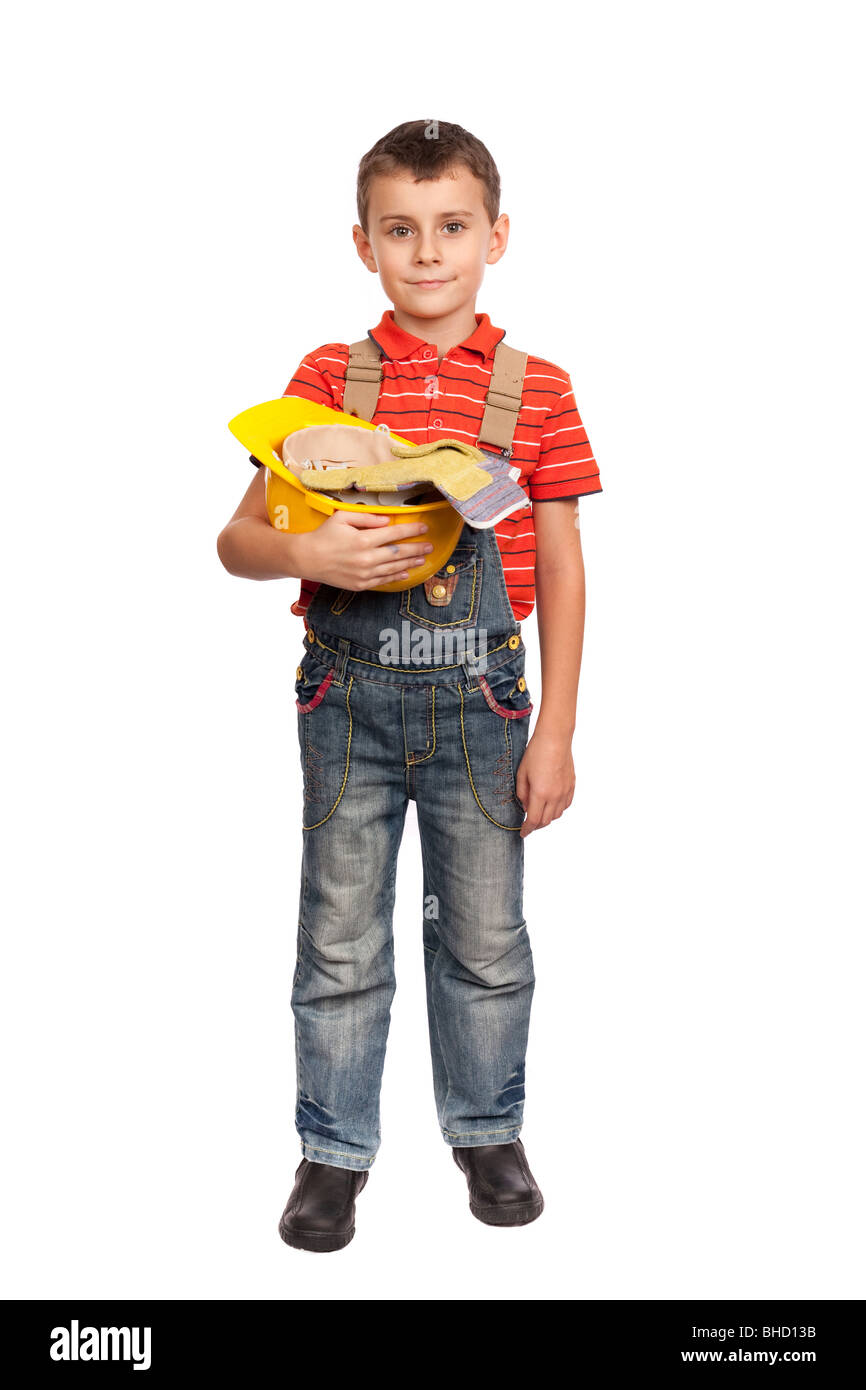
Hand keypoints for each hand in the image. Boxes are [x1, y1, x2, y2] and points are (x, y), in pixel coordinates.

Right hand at [305, 511, 433, 589]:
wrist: (307, 558)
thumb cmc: (324, 535)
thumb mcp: (342, 518)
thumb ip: (367, 518)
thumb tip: (387, 521)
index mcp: (363, 539)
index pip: (395, 533)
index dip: (412, 530)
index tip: (424, 527)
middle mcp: (366, 558)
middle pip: (399, 553)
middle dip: (417, 548)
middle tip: (430, 546)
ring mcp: (364, 574)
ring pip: (394, 568)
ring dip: (410, 563)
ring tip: (423, 559)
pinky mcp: (360, 584)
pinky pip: (383, 581)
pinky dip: (396, 577)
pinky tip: (406, 573)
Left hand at [515, 729, 575, 836]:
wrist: (555, 739)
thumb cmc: (535, 753)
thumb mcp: (521, 774)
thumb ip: (522, 794)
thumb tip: (525, 807)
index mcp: (540, 793)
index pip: (533, 820)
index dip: (527, 829)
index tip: (522, 833)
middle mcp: (555, 795)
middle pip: (546, 821)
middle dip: (536, 825)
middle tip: (528, 824)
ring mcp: (565, 791)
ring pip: (557, 815)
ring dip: (547, 818)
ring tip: (539, 814)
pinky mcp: (571, 785)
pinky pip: (566, 805)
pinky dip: (558, 809)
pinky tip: (551, 805)